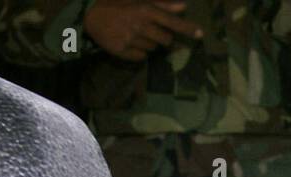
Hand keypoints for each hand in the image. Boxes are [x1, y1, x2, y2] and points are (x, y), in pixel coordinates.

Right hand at [83, 0, 201, 61]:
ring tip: (137, 34)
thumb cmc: (117, 4)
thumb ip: (162, 4)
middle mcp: (140, 26)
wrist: (90, 15)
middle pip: (166, 40)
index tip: (200, 34)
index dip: (187, 28)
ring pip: (153, 49)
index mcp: (145, 10)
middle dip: (165, 38)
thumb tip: (184, 6)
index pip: (172, 22)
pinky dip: (140, 52)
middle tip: (153, 31)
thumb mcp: (138, 0)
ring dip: (150, 43)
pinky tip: (131, 42)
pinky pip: (141, 57)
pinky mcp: (123, 52)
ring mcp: (131, 40)